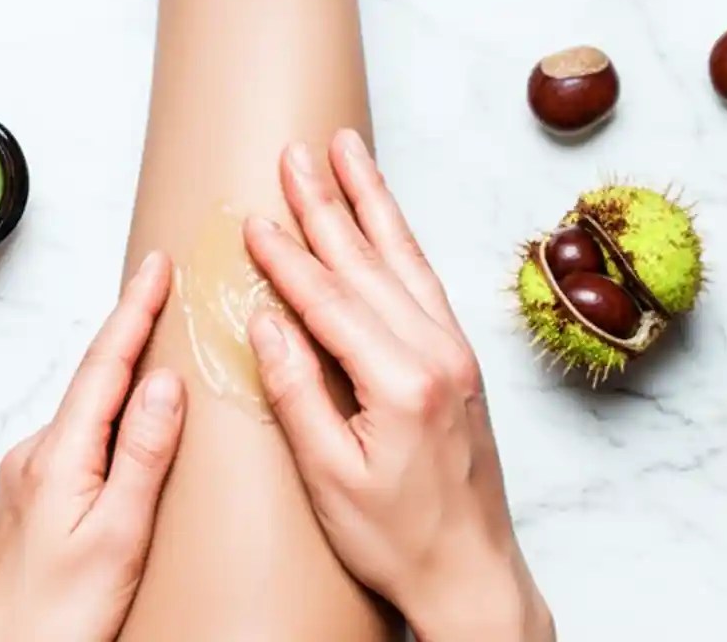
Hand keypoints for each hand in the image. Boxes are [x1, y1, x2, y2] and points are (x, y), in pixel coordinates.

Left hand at [0, 251, 185, 641]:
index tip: (157, 263)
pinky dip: (103, 423)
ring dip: (118, 380)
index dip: (135, 308)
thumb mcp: (116, 536)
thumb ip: (142, 455)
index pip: (106, 363)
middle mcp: (36, 457)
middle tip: (161, 291)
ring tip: (154, 354)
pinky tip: (120, 437)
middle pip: (93, 380)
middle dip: (129, 332)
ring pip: (83, 414)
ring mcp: (25, 482)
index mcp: (60, 455)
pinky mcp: (25, 508)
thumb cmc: (51, 618)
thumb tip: (165, 379)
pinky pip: (73, 445)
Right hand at [243, 131, 554, 641]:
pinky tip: (385, 220)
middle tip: (297, 153)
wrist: (472, 572)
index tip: (255, 220)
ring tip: (349, 152)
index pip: (330, 301)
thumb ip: (297, 392)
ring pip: (405, 259)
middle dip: (329, 203)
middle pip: (369, 262)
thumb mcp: (329, 478)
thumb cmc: (397, 539)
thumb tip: (266, 321)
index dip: (287, 258)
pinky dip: (401, 241)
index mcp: (403, 383)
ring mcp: (456, 353)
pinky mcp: (461, 361)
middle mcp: (438, 355)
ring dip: (373, 202)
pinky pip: (426, 282)